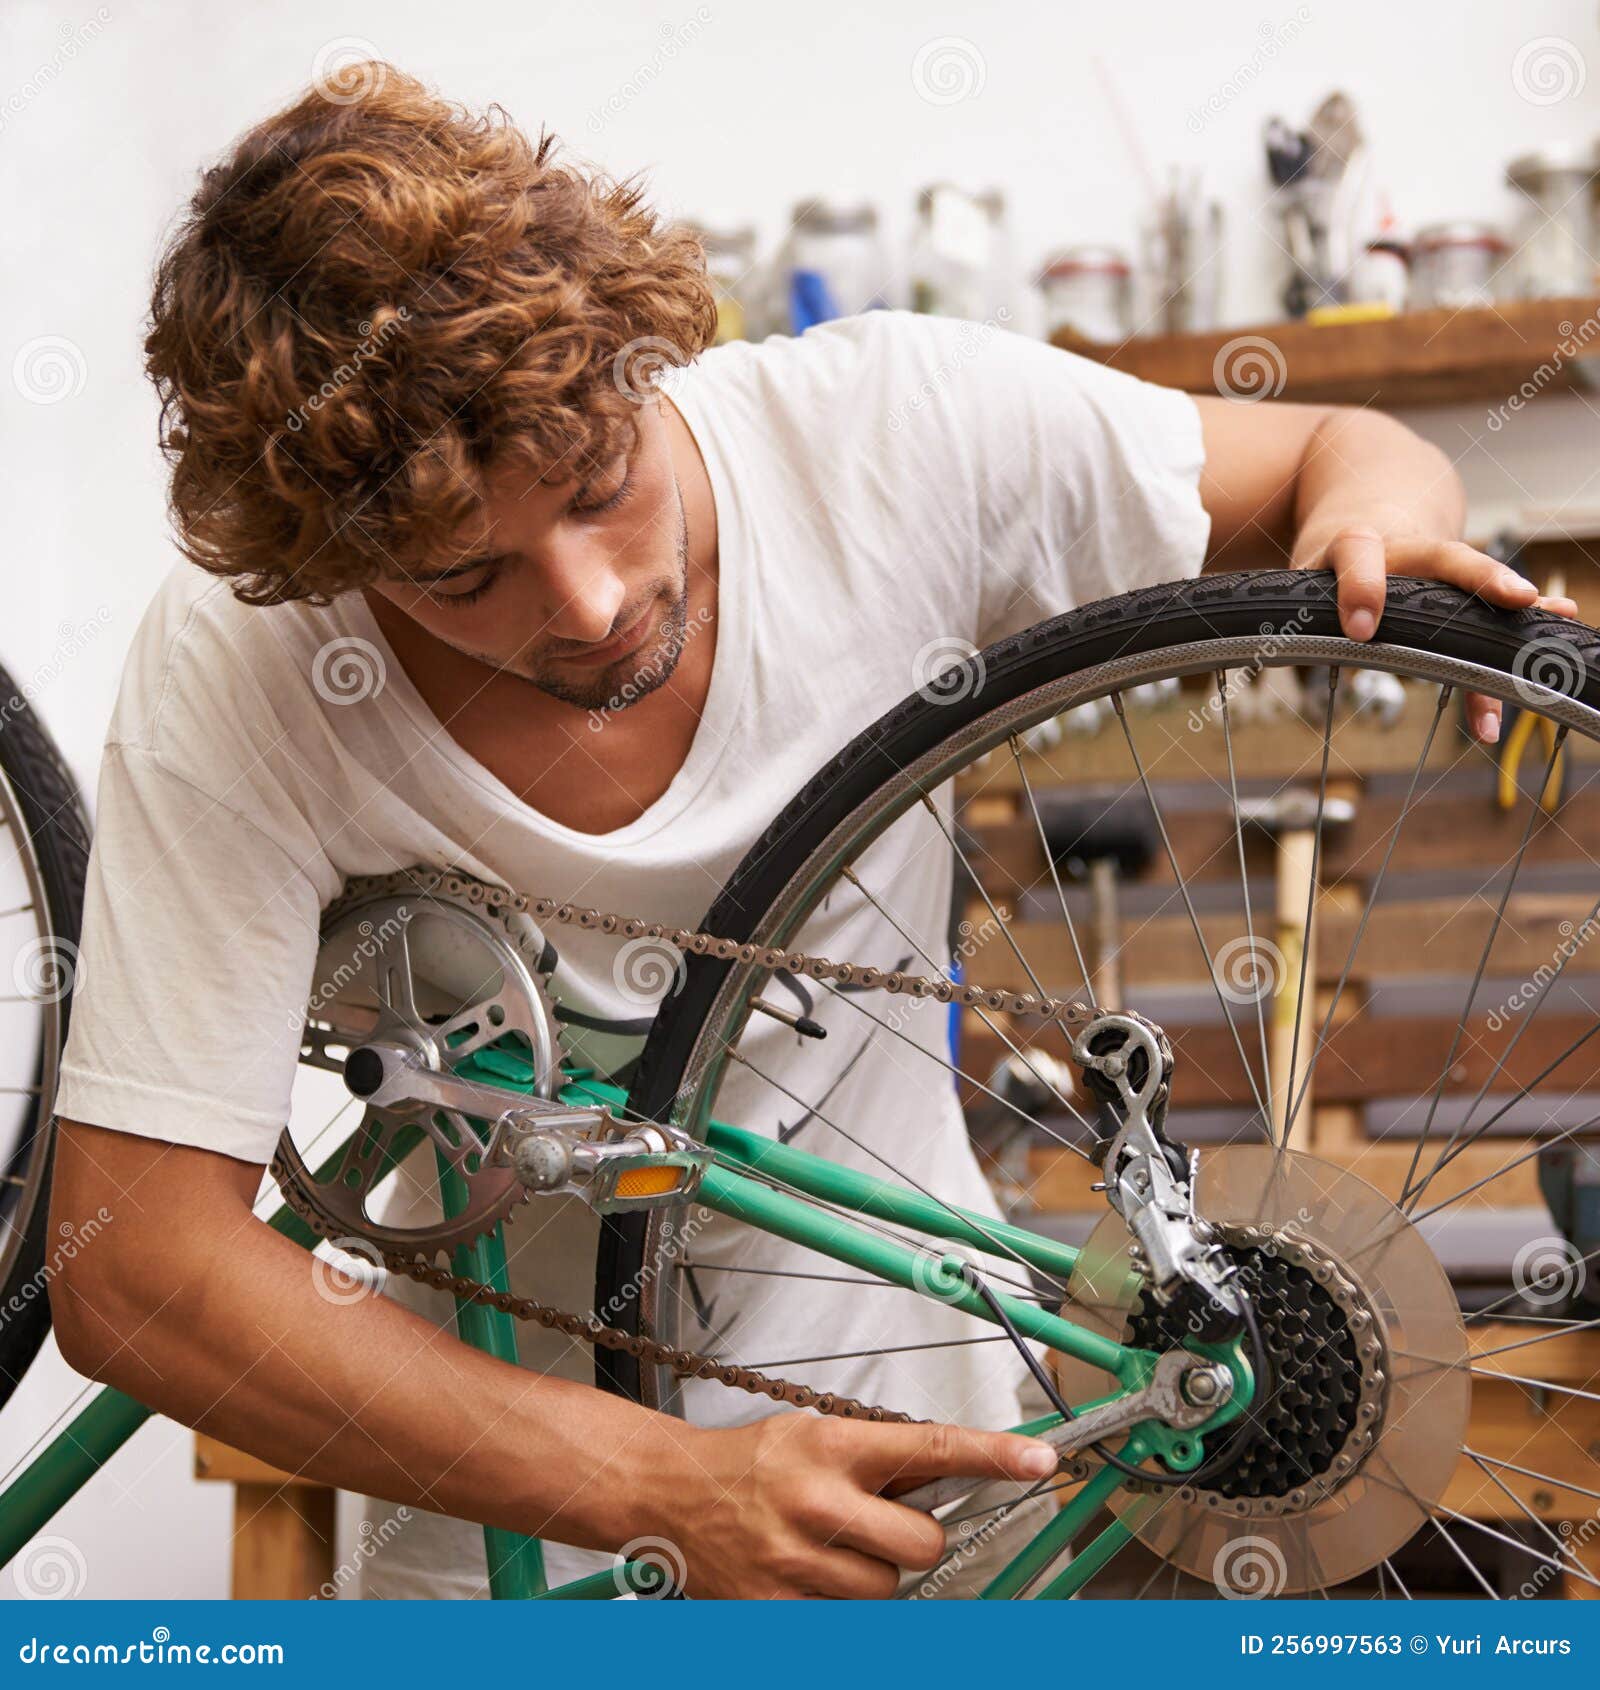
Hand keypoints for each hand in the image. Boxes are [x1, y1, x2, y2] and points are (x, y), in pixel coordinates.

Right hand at [656, 1413, 1056, 1597]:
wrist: (670, 1493)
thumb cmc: (750, 1462)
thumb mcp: (815, 1433)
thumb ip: (880, 1457)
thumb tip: (952, 1477)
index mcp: (834, 1445)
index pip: (933, 1448)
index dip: (994, 1456)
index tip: (1042, 1458)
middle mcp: (818, 1501)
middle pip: (923, 1545)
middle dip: (916, 1539)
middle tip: (882, 1524)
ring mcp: (797, 1561)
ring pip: (888, 1591)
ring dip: (873, 1574)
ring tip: (830, 1547)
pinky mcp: (778, 1609)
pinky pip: (845, 1621)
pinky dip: (837, 1601)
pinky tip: (807, 1572)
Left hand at [1294, 527, 1579, 742]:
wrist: (1370, 488)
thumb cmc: (1332, 549)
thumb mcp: (1304, 571)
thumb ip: (1303, 611)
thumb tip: (1295, 661)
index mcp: (1355, 541)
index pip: (1358, 554)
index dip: (1361, 588)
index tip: (1361, 630)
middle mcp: (1404, 545)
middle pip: (1443, 556)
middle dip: (1478, 577)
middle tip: (1517, 597)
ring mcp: (1438, 559)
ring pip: (1477, 581)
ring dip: (1516, 604)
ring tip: (1558, 617)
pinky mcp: (1460, 578)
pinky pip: (1486, 610)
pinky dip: (1513, 633)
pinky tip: (1558, 639)